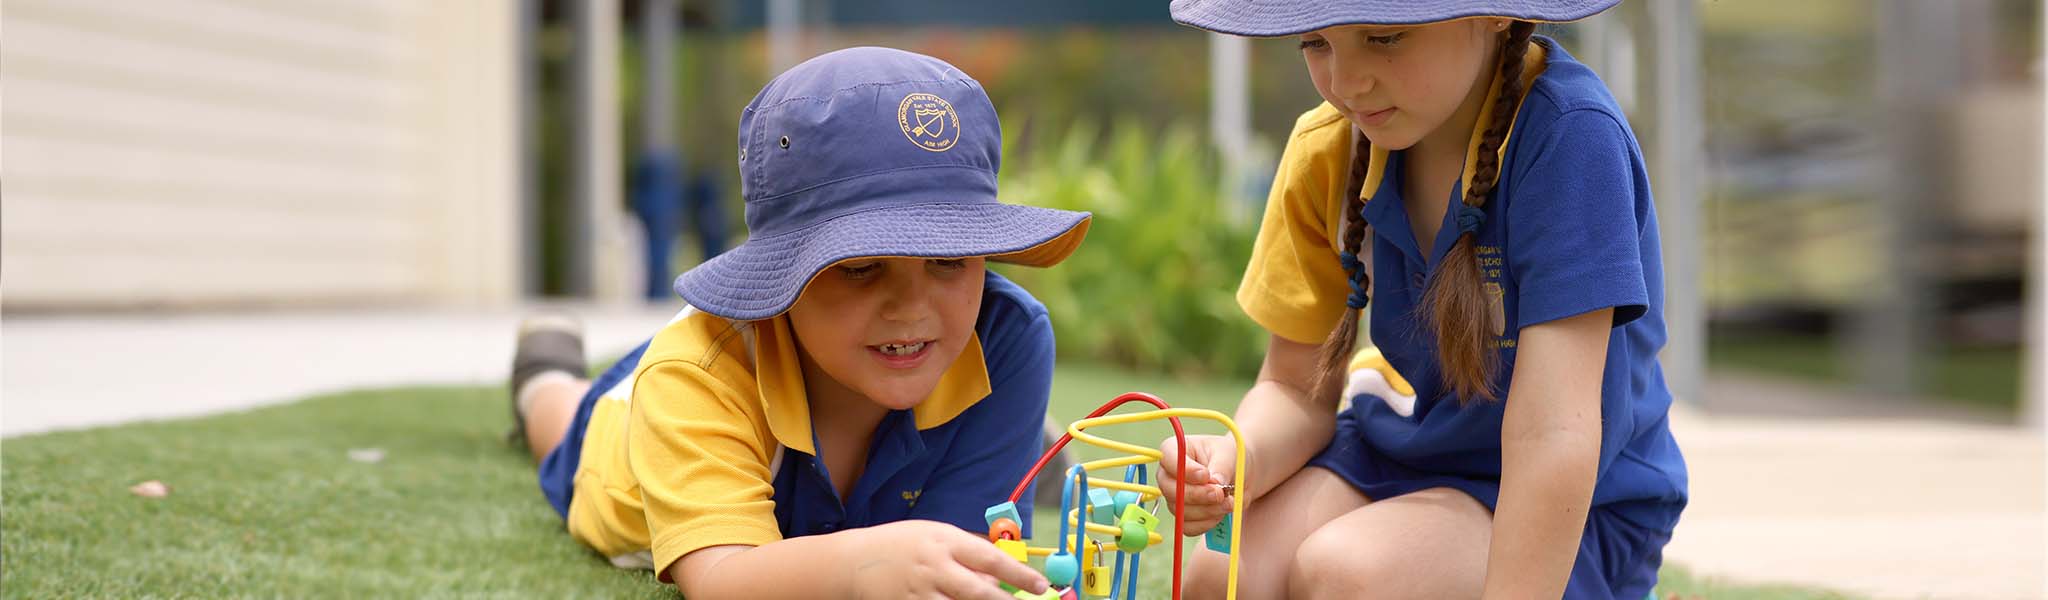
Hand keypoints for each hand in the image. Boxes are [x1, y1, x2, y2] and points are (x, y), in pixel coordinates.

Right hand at [846, 520, 1047, 598]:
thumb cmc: (902, 544)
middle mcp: (934, 567)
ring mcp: (919, 592)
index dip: (1018, 574)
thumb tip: (1000, 574)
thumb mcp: (936, 535)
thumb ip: (967, 552)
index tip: (1040, 585)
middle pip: (977, 592)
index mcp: (944, 541)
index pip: (989, 558)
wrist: (853, 562)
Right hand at [1155, 434, 1237, 533]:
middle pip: (1171, 490)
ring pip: (1181, 512)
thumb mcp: (1228, 454)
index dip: (1185, 471)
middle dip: (1198, 495)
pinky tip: (1220, 513)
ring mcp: (1173, 498)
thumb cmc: (1229, 457)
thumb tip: (1215, 483)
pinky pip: (1189, 527)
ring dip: (1208, 511)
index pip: (1168, 459)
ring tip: (1228, 502)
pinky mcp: (1183, 517)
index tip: (1205, 475)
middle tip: (1220, 493)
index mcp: (1174, 451)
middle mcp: (1168, 475)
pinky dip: (1207, 523)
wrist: (1238, 475)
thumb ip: (1221, 467)